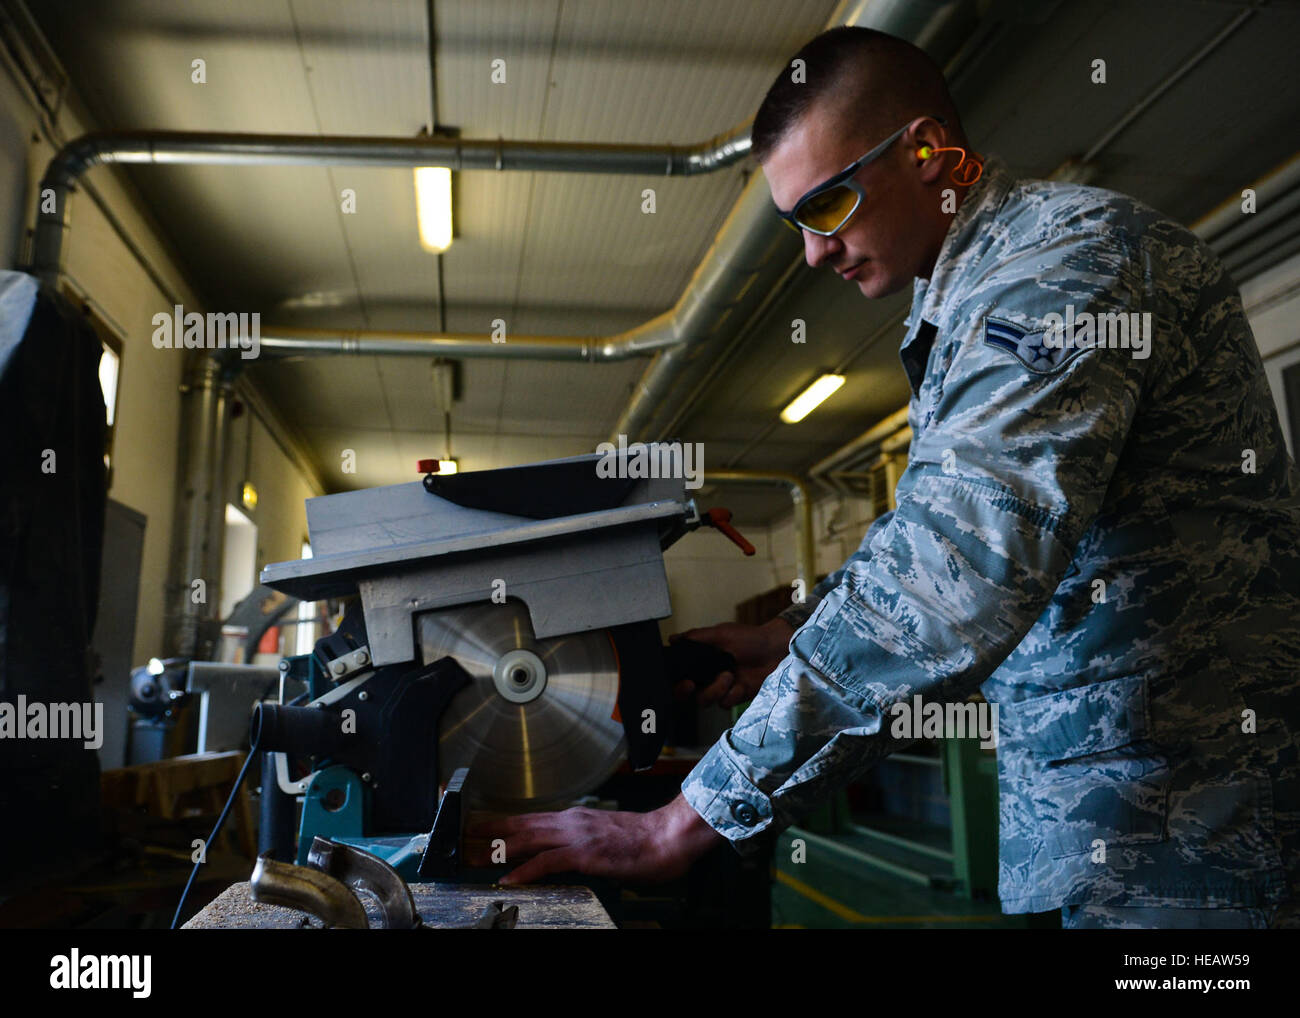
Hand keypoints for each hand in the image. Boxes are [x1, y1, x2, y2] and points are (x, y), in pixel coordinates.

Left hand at [466, 794, 722, 884]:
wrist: (668, 837)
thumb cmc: (643, 841)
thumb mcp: (602, 839)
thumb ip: (577, 844)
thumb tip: (557, 855)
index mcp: (573, 818)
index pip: (526, 818)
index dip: (498, 822)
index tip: (475, 827)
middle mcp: (570, 821)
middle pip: (518, 826)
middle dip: (486, 835)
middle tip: (460, 842)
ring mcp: (576, 835)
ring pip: (525, 840)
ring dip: (496, 850)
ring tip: (472, 859)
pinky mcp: (585, 852)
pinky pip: (547, 861)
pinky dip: (524, 870)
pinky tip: (509, 878)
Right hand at [671, 617, 792, 707]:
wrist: (776, 650)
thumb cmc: (750, 638)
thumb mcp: (721, 633)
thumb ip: (696, 637)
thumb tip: (673, 639)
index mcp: (701, 660)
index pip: (680, 674)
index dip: (675, 681)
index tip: (682, 680)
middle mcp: (707, 675)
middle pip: (686, 693)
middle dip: (685, 692)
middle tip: (691, 685)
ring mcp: (721, 687)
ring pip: (704, 700)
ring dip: (714, 690)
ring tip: (729, 676)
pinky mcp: (735, 696)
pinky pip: (725, 703)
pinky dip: (732, 695)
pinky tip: (741, 685)